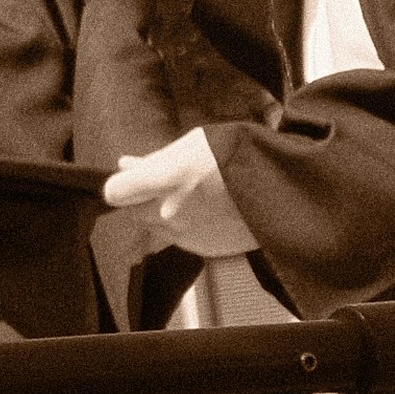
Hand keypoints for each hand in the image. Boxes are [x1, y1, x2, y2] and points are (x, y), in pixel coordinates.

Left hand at [101, 125, 252, 262]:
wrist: (280, 187)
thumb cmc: (235, 154)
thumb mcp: (192, 144)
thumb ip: (155, 160)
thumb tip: (125, 166)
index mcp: (167, 180)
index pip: (115, 192)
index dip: (121, 185)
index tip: (131, 179)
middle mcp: (170, 214)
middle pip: (133, 214)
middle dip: (141, 201)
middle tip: (163, 186)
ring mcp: (185, 235)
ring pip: (154, 229)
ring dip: (160, 216)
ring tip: (188, 198)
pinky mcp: (202, 249)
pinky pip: (178, 239)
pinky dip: (182, 228)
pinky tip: (204, 213)